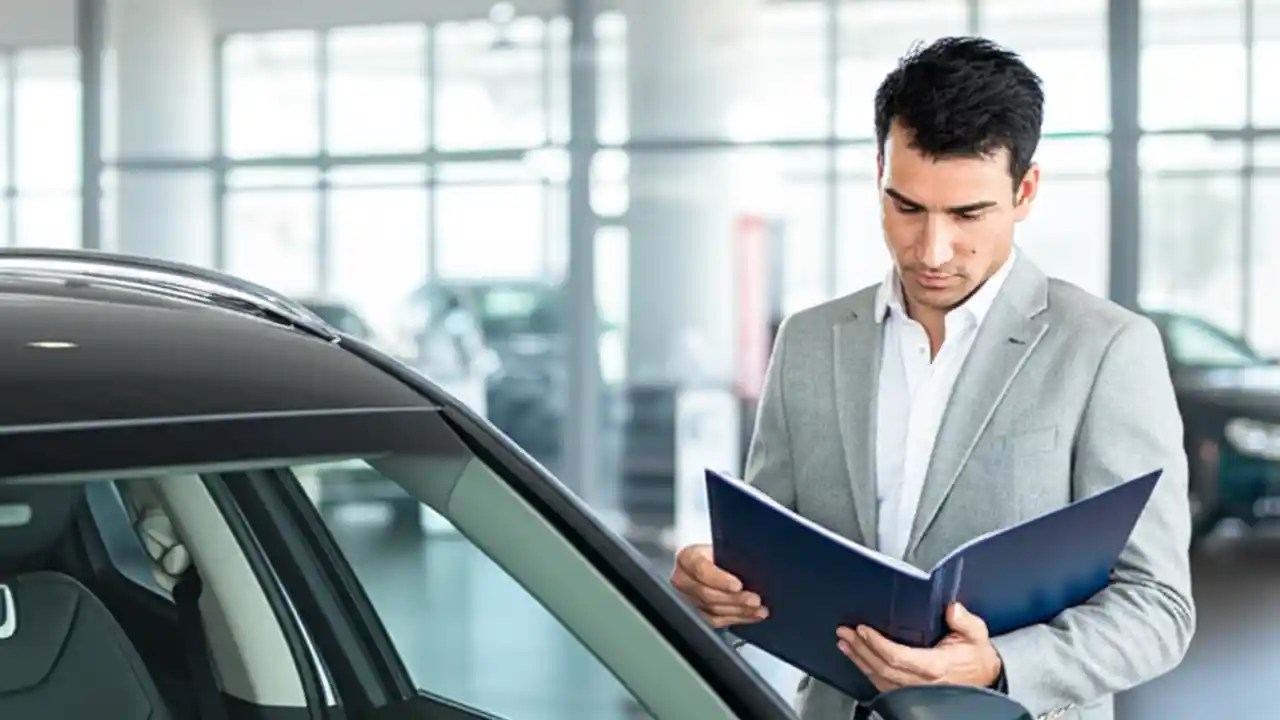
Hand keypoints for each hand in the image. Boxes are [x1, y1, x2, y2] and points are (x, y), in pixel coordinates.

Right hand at [669, 544, 768, 628]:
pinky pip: (716, 620)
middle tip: (755, 600)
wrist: (711, 560)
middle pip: (707, 594)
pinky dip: (737, 619)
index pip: (700, 569)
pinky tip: (751, 616)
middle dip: (734, 599)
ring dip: (739, 612)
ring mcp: (689, 598)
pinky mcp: (697, 612)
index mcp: (687, 558)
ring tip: (759, 610)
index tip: (738, 585)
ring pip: (713, 610)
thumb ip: (733, 556)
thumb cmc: (719, 551)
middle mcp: (683, 580)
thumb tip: (753, 568)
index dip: (720, 579)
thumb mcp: (724, 547)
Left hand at [837, 603, 1001, 692]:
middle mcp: (921, 682)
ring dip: (859, 659)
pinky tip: (858, 660)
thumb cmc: (977, 657)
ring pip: (879, 678)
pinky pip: (883, 685)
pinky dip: (867, 671)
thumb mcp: (977, 635)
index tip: (863, 629)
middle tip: (845, 631)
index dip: (877, 644)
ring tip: (844, 643)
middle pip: (882, 667)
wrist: (984, 679)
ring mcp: (914, 691)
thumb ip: (965, 621)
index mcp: (936, 666)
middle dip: (860, 648)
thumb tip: (952, 608)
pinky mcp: (910, 694)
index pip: (898, 657)